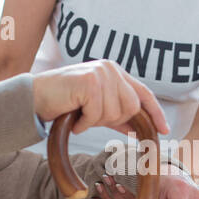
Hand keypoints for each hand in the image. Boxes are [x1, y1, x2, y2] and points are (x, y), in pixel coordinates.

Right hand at [32, 61, 169, 136]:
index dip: (155, 112)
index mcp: (115, 72)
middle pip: (131, 107)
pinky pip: (98, 115)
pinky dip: (84, 123)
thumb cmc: (64, 104)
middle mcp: (110, 68)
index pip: (144, 93)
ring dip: (95, 121)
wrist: (34, 99)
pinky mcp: (89, 82)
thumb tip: (137, 128)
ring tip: (79, 114)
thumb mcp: (96, 110)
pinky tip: (73, 116)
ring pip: (115, 113)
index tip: (164, 130)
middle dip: (113, 120)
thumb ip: (117, 115)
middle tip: (90, 118)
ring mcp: (101, 73)